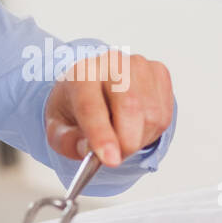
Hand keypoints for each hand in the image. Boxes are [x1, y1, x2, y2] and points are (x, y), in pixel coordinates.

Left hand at [44, 50, 173, 168]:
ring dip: (139, 139)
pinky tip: (136, 126)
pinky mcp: (159, 73)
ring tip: (121, 136)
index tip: (110, 160)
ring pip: (151, 115)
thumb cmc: (75, 106)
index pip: (91, 105)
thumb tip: (88, 150)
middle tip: (116, 157)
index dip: (102, 135)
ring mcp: (139, 65)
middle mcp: (111, 63)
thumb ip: (68, 142)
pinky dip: (151, 131)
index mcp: (81, 73)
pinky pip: (164, 114)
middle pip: (130, 106)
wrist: (93, 85)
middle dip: (126, 142)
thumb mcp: (58, 128)